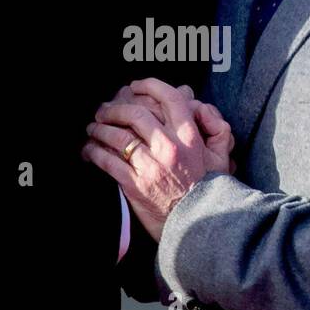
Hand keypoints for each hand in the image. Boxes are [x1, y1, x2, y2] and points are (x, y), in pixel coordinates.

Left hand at [82, 77, 233, 240]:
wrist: (197, 224)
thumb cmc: (208, 189)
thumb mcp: (221, 156)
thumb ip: (214, 126)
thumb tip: (195, 101)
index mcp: (190, 137)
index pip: (169, 98)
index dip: (149, 86)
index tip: (135, 85)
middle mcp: (169, 147)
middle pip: (134, 114)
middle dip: (114, 108)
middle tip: (104, 110)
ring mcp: (151, 166)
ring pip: (117, 136)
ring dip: (99, 129)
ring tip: (92, 128)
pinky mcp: (135, 185)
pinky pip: (107, 161)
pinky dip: (94, 152)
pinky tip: (89, 150)